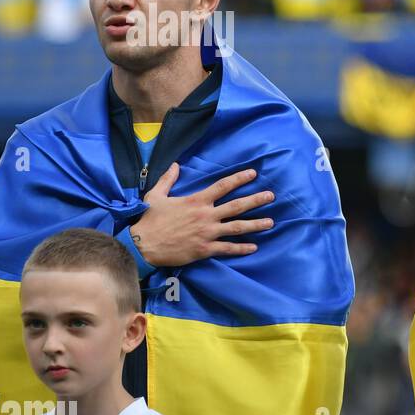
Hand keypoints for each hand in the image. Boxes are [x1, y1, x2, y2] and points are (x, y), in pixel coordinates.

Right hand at [129, 163, 273, 266]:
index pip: (223, 186)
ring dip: (255, 224)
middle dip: (256, 200)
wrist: (142, 244)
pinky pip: (227, 249)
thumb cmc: (149, 219)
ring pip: (237, 228)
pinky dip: (241, 248)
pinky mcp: (205, 249)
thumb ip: (168, 179)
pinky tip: (254, 247)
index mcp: (196, 201)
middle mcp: (206, 215)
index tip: (253, 174)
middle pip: (237, 206)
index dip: (239, 179)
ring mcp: (207, 233)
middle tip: (272, 196)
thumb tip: (176, 164)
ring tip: (271, 222)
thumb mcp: (157, 195)